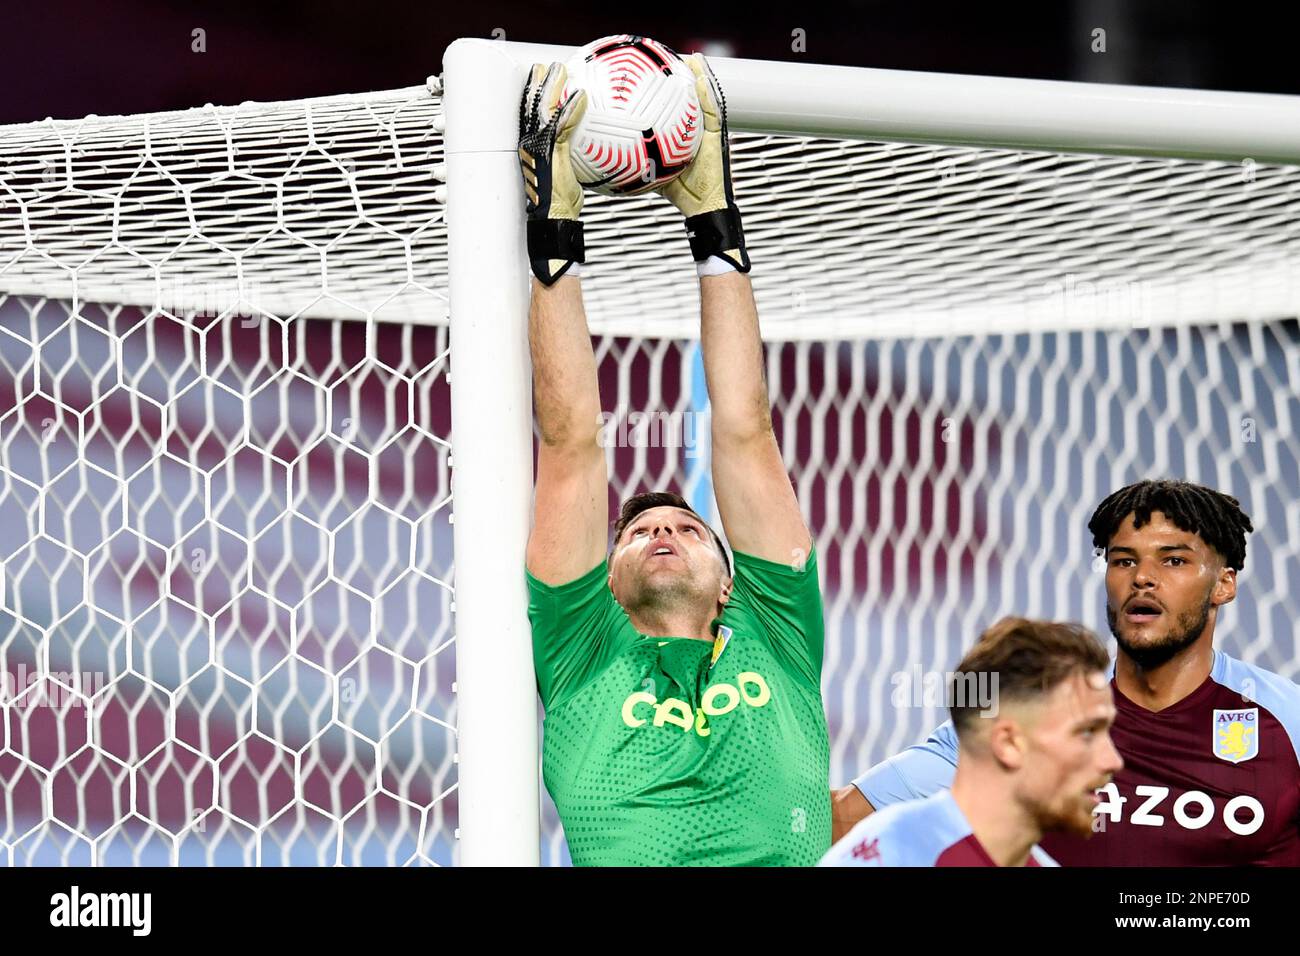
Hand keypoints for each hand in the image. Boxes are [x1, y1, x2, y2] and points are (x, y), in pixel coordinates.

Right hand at [518, 62, 588, 284]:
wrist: (553, 219)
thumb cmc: (561, 202)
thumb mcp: (566, 174)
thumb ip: (571, 155)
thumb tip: (591, 149)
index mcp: (532, 147)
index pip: (530, 115)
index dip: (533, 94)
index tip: (541, 78)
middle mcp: (531, 144)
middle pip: (532, 106)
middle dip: (539, 83)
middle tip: (547, 65)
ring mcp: (538, 147)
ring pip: (542, 110)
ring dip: (553, 87)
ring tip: (562, 70)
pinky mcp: (549, 154)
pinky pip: (561, 126)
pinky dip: (571, 110)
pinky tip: (581, 97)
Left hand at [656, 53, 749, 271]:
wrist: (703, 208)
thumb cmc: (681, 194)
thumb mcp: (652, 174)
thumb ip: (635, 163)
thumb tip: (607, 159)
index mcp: (685, 137)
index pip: (676, 110)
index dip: (666, 92)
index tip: (652, 74)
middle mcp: (698, 130)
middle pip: (691, 99)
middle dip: (682, 78)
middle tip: (669, 58)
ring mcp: (709, 132)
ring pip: (706, 98)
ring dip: (700, 76)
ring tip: (691, 59)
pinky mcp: (718, 136)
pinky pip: (713, 110)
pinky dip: (706, 92)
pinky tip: (699, 77)